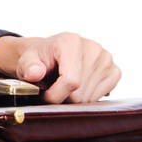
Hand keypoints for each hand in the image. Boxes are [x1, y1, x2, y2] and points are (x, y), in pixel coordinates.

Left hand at [0, 32, 120, 102]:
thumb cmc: (38, 59)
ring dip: (73, 98)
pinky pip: (100, 97)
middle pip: (80, 94)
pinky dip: (86, 97)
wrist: (49, 54)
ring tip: (63, 85)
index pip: (70, 81)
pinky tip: (77, 86)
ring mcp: (107, 60)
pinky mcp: (115, 71)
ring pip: (90, 99)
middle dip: (63, 98)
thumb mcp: (26, 61)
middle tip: (52, 88)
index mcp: (71, 41)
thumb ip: (28, 67)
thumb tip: (34, 73)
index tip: (44, 95)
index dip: (55, 95)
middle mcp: (93, 48)